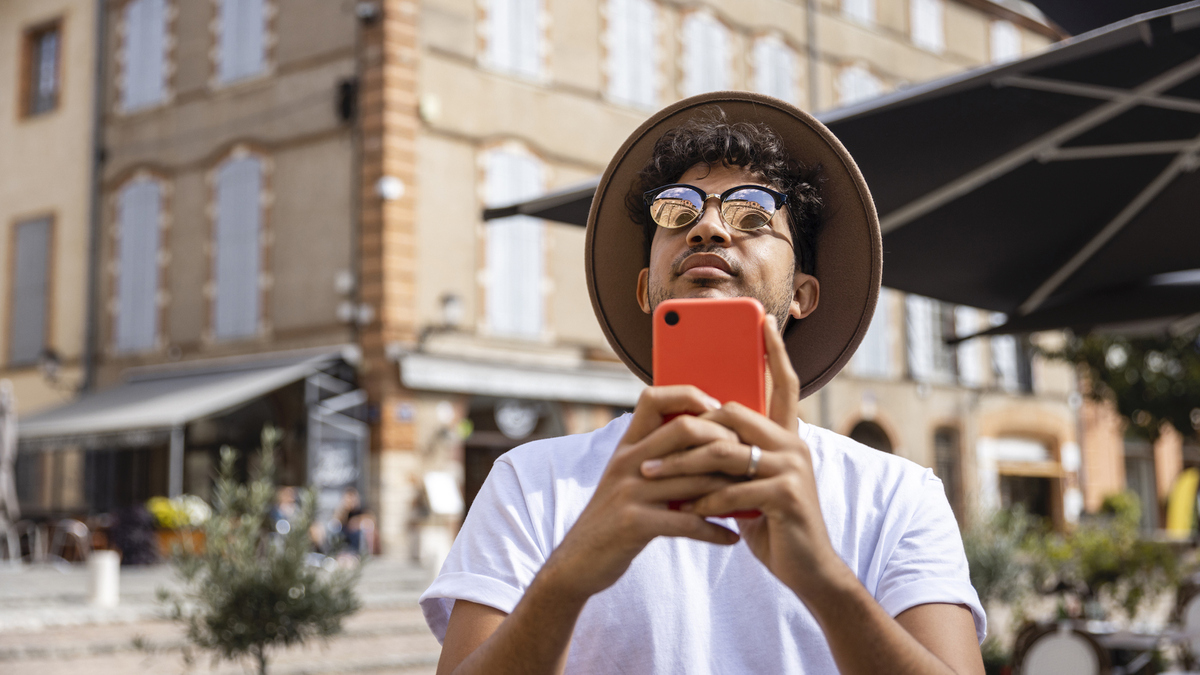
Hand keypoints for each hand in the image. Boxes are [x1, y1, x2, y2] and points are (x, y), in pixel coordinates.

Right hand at [543, 386, 742, 601]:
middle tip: (748, 458)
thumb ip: (656, 458)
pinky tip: (732, 539)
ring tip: (754, 498)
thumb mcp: (627, 478)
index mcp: (627, 445)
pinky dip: (714, 531)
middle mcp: (627, 461)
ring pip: (693, 479)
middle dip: (723, 440)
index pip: (653, 399)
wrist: (578, 561)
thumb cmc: (614, 518)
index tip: (717, 410)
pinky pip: (687, 522)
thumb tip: (707, 444)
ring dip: (730, 490)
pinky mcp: (634, 524)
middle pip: (682, 430)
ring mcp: (630, 491)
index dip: (688, 395)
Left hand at [638, 316, 843, 600]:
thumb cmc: (773, 523)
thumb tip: (694, 430)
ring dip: (682, 466)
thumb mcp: (749, 483)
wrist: (807, 569)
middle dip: (689, 429)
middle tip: (651, 445)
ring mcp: (794, 469)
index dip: (775, 352)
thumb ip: (732, 455)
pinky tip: (685, 511)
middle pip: (734, 414)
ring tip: (651, 477)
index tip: (762, 320)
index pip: (783, 385)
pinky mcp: (788, 497)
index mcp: (787, 437)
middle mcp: (794, 445)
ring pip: (725, 452)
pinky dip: (704, 500)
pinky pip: (733, 489)